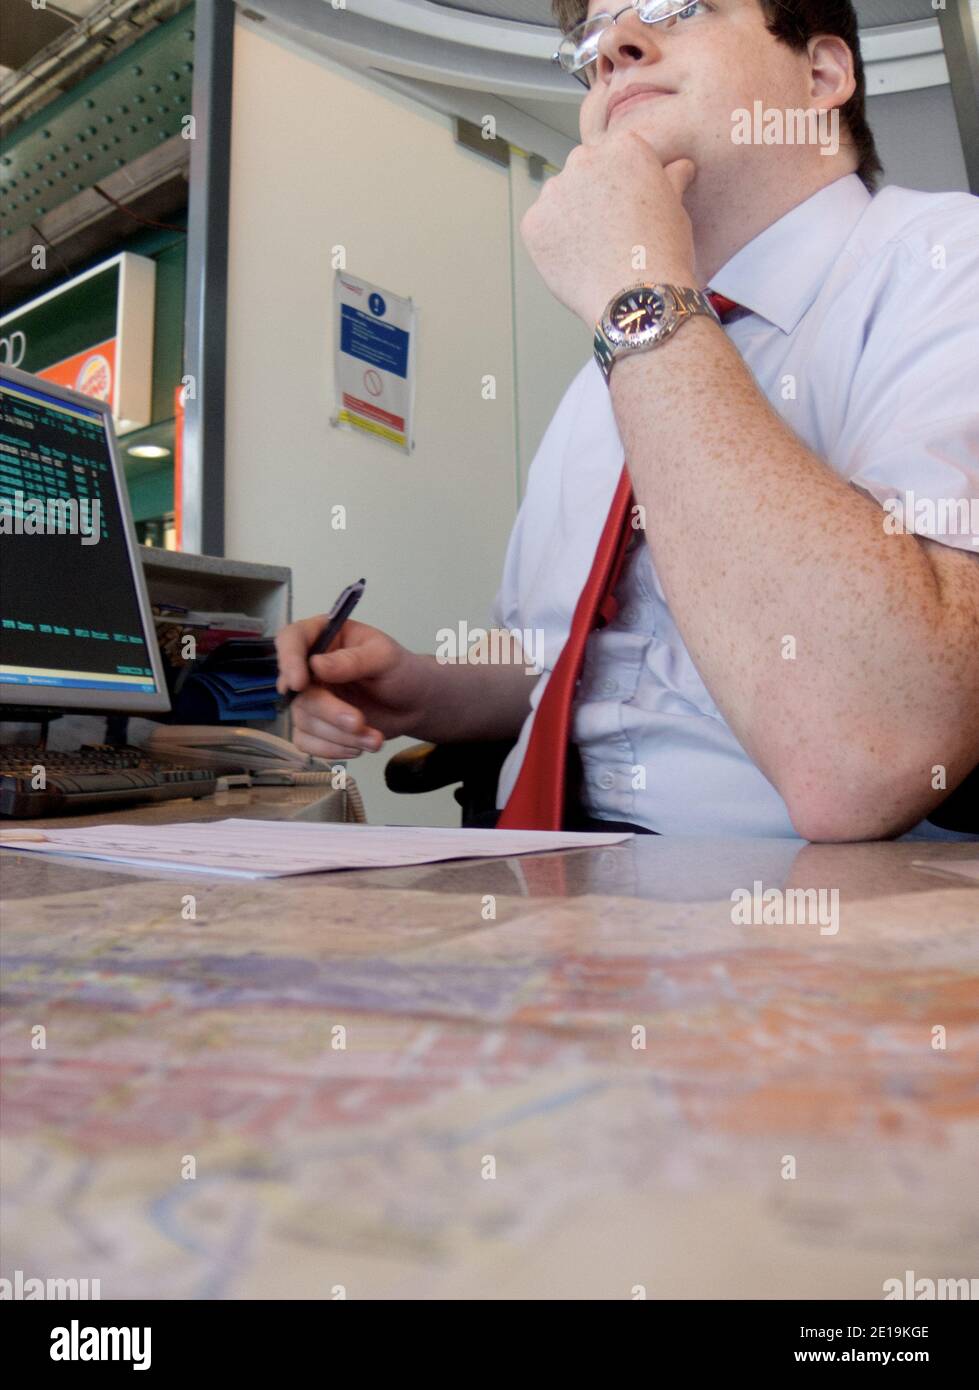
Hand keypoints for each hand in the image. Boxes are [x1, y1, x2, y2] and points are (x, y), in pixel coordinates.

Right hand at [274, 617, 425, 760]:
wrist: (414, 704)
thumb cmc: (401, 671)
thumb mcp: (384, 657)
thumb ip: (352, 660)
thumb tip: (316, 665)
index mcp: (323, 637)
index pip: (290, 640)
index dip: (288, 660)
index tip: (300, 683)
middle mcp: (310, 667)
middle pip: (298, 692)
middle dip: (329, 712)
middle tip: (358, 722)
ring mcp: (311, 698)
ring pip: (304, 721)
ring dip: (339, 735)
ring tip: (374, 739)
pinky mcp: (316, 725)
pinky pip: (306, 742)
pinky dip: (332, 749)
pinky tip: (358, 746)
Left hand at [519, 130, 696, 325]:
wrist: (637, 298)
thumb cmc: (664, 254)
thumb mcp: (676, 209)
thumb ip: (671, 180)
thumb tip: (680, 167)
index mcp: (624, 147)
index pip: (615, 156)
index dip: (623, 186)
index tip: (629, 210)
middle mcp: (584, 159)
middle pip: (583, 171)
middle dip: (593, 194)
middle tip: (610, 232)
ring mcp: (554, 191)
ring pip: (559, 198)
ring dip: (569, 216)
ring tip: (593, 251)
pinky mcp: (533, 222)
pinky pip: (541, 227)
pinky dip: (552, 242)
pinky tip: (575, 262)